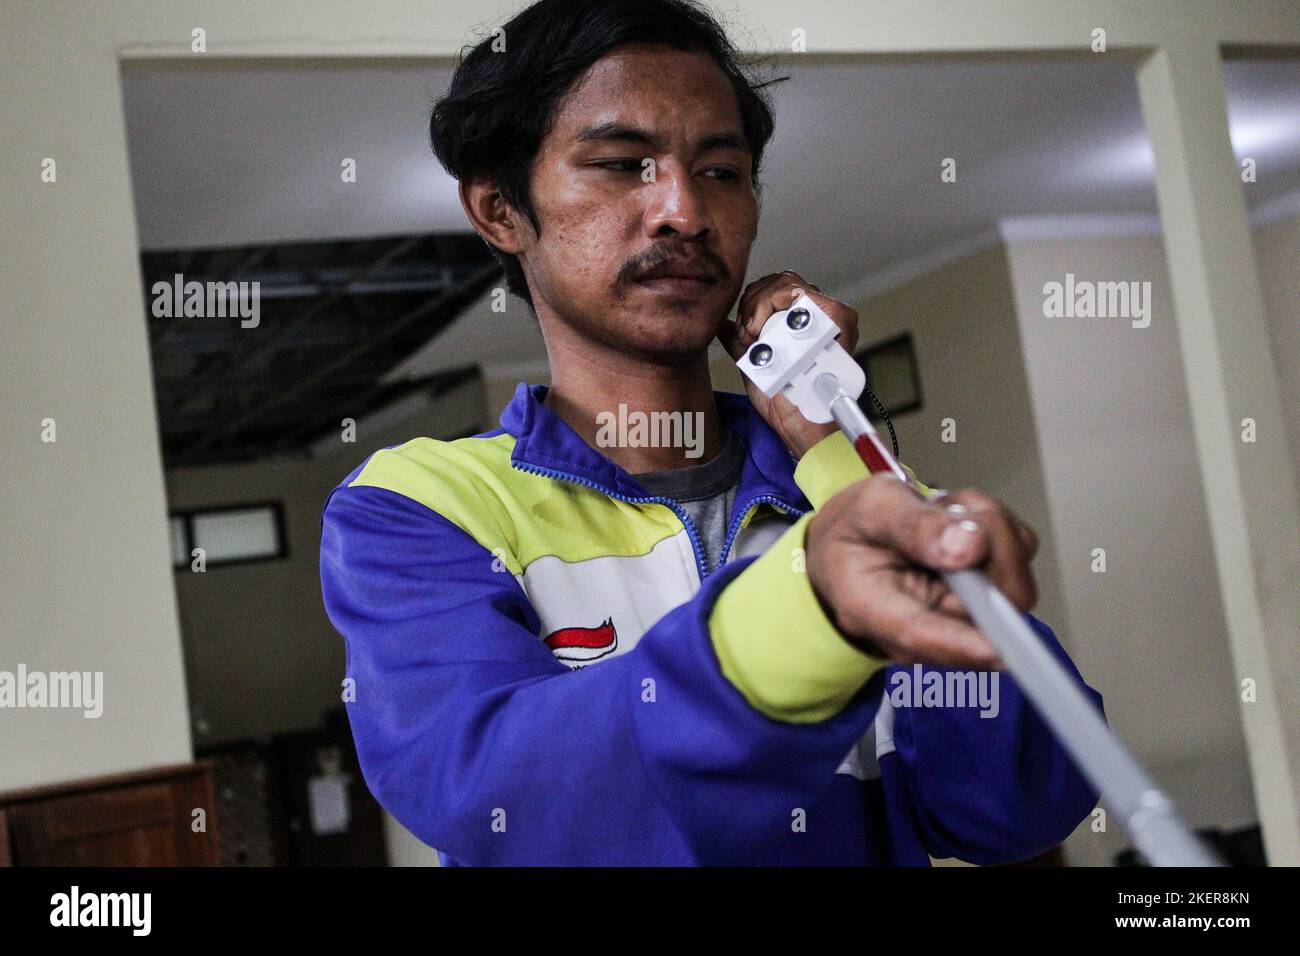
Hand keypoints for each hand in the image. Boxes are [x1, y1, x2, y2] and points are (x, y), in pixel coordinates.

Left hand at [718, 270, 858, 458]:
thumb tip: (724, 324)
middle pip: (783, 279)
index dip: (753, 302)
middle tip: (748, 334)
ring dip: (762, 305)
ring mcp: (829, 320)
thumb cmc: (784, 405)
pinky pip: (808, 296)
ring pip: (791, 283)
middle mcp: (819, 319)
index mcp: (802, 326)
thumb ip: (743, 344)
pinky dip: (779, 306)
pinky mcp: (838, 324)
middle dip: (754, 302)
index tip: (744, 331)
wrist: (799, 427)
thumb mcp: (755, 369)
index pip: (777, 288)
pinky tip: (766, 330)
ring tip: (756, 336)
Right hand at [805, 477, 1040, 668]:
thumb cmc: (856, 532)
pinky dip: (999, 527)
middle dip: (989, 545)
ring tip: (945, 511)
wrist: (857, 540)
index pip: (919, 635)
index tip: (994, 649)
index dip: (960, 643)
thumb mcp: (868, 509)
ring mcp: (963, 614)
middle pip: (988, 607)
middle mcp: (926, 625)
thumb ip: (913, 525)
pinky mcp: (992, 594)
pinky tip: (961, 520)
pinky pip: (1020, 554)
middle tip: (950, 507)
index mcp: (873, 610)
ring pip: (1013, 578)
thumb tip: (967, 547)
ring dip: (993, 529)